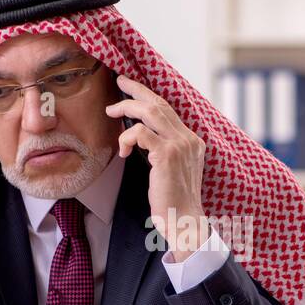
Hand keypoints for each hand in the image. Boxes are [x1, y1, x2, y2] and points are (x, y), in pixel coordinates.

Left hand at [108, 75, 208, 259]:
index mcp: (192, 141)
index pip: (169, 110)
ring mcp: (179, 145)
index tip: (132, 89)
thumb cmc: (174, 202)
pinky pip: (141, 133)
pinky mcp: (167, 155)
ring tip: (112, 111)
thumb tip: (143, 137)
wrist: (184, 221)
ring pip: (150, 112)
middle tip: (120, 83)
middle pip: (160, 103)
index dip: (149, 97)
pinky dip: (127, 137)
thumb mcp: (173, 171)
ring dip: (127, 107)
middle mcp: (189, 139)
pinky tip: (122, 150)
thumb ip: (164, 152)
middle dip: (136, 90)